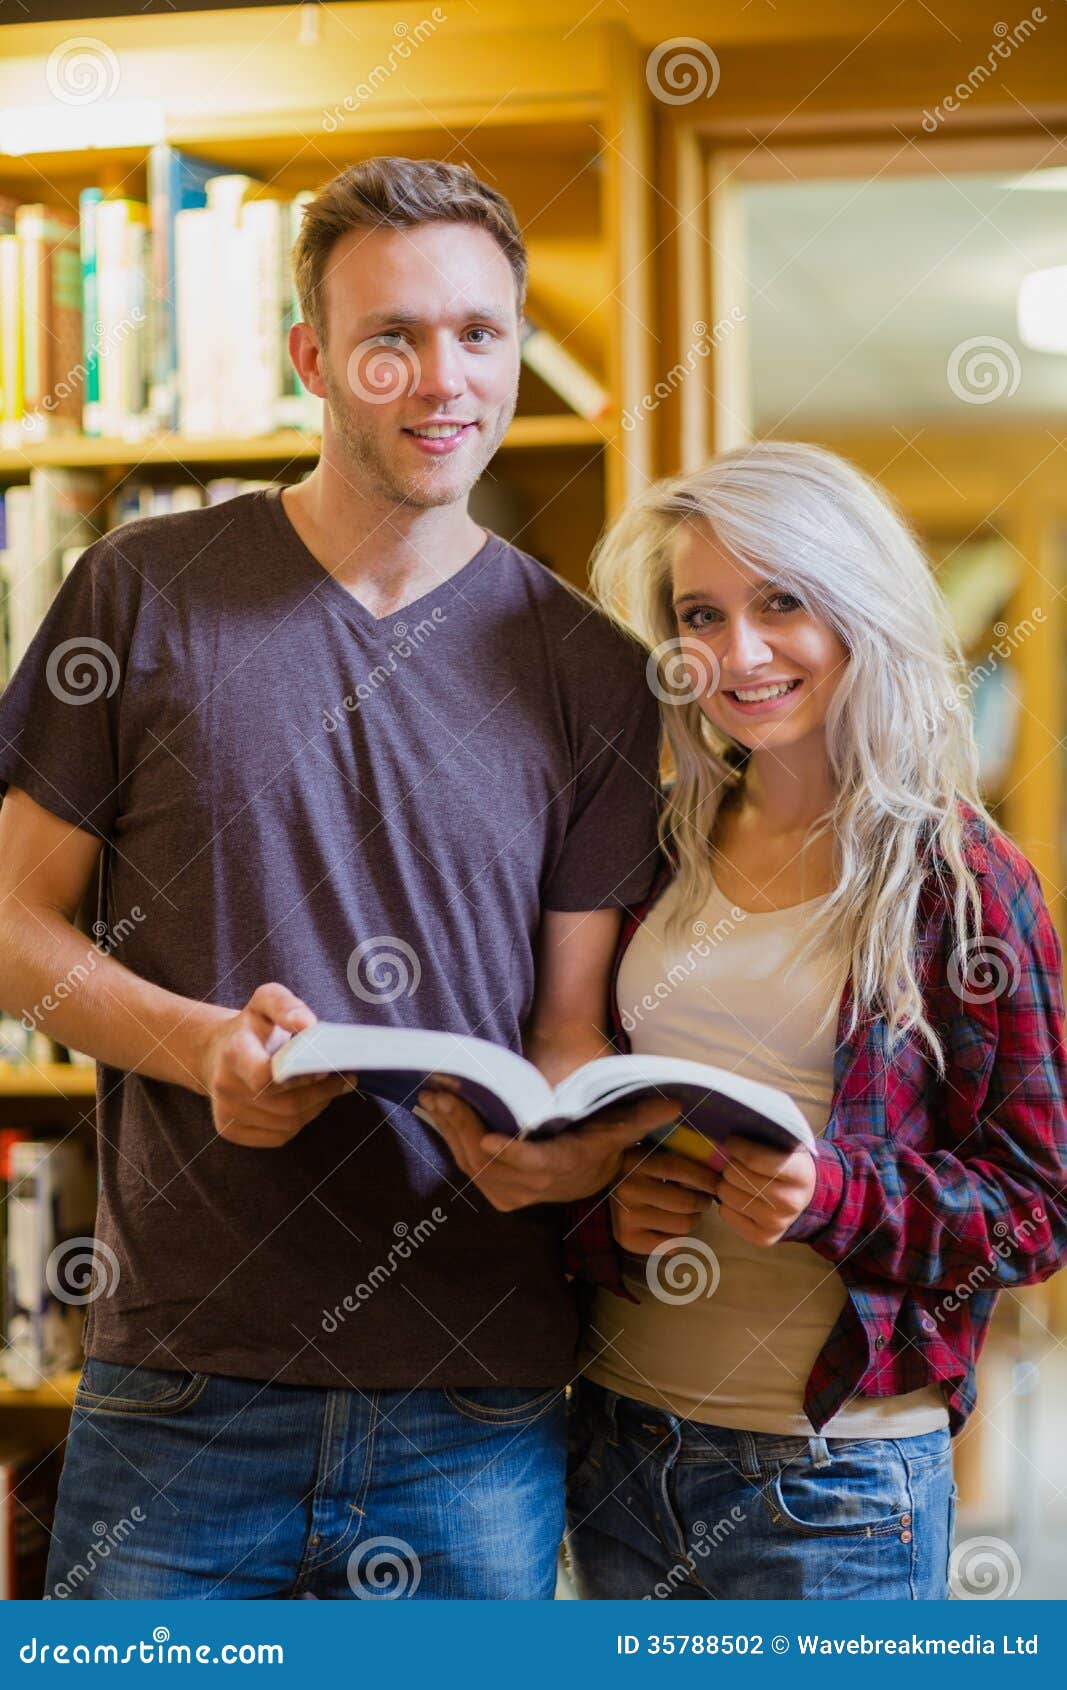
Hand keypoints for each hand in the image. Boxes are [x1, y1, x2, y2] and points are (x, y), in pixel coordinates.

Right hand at [199, 982, 350, 1147]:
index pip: (267, 1076)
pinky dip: (301, 1121)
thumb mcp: (266, 1001)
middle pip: (286, 1104)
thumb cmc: (252, 1027)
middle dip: (322, 1093)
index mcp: (234, 1051)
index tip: (325, 1065)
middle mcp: (225, 1086)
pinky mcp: (232, 1131)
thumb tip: (308, 1025)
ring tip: (328, 1088)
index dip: (302, 1077)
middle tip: (344, 1078)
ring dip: (316, 1107)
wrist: (218, 1054)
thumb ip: (287, 1006)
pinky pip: (279, 1136)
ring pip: (287, 1123)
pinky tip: (307, 1102)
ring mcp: (226, 1112)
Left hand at [415, 1087, 682, 1211]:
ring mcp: (508, 1192)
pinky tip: (433, 1111)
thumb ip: (641, 1116)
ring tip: (430, 1095)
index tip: (488, 1137)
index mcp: (561, 1168)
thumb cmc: (599, 1144)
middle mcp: (531, 1187)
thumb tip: (675, 1104)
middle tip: (440, 1092)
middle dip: (461, 1124)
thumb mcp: (619, 1130)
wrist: (584, 1177)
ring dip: (447, 1127)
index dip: (510, 1154)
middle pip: (488, 1159)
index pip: (533, 1164)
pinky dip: (447, 1137)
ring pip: (469, 1161)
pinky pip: (465, 1165)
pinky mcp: (492, 1191)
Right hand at [609, 1146, 719, 1254]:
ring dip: (693, 1219)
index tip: (719, 1182)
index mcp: (635, 1162)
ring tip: (689, 1212)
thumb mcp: (654, 1153)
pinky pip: (671, 1245)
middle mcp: (627, 1189)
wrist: (608, 1187)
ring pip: (682, 1225)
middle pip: (686, 1203)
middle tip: (704, 1199)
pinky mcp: (626, 1238)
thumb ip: (679, 1155)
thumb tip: (718, 1164)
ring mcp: (625, 1216)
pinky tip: (673, 1227)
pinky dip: (679, 1239)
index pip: (678, 1169)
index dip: (705, 1177)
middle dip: (703, 1201)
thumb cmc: (641, 1168)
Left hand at [716, 1137, 815, 1244]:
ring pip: (727, 1195)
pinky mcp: (764, 1238)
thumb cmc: (788, 1163)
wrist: (807, 1196)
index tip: (731, 1141)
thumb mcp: (786, 1145)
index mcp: (800, 1173)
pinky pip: (726, 1214)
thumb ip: (764, 1135)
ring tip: (735, 1178)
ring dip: (725, 1183)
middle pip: (737, 1176)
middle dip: (730, 1164)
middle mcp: (791, 1201)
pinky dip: (725, 1203)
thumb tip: (728, 1122)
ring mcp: (778, 1222)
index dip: (737, 1146)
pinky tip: (738, 1196)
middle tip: (734, 1162)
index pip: (755, 1158)